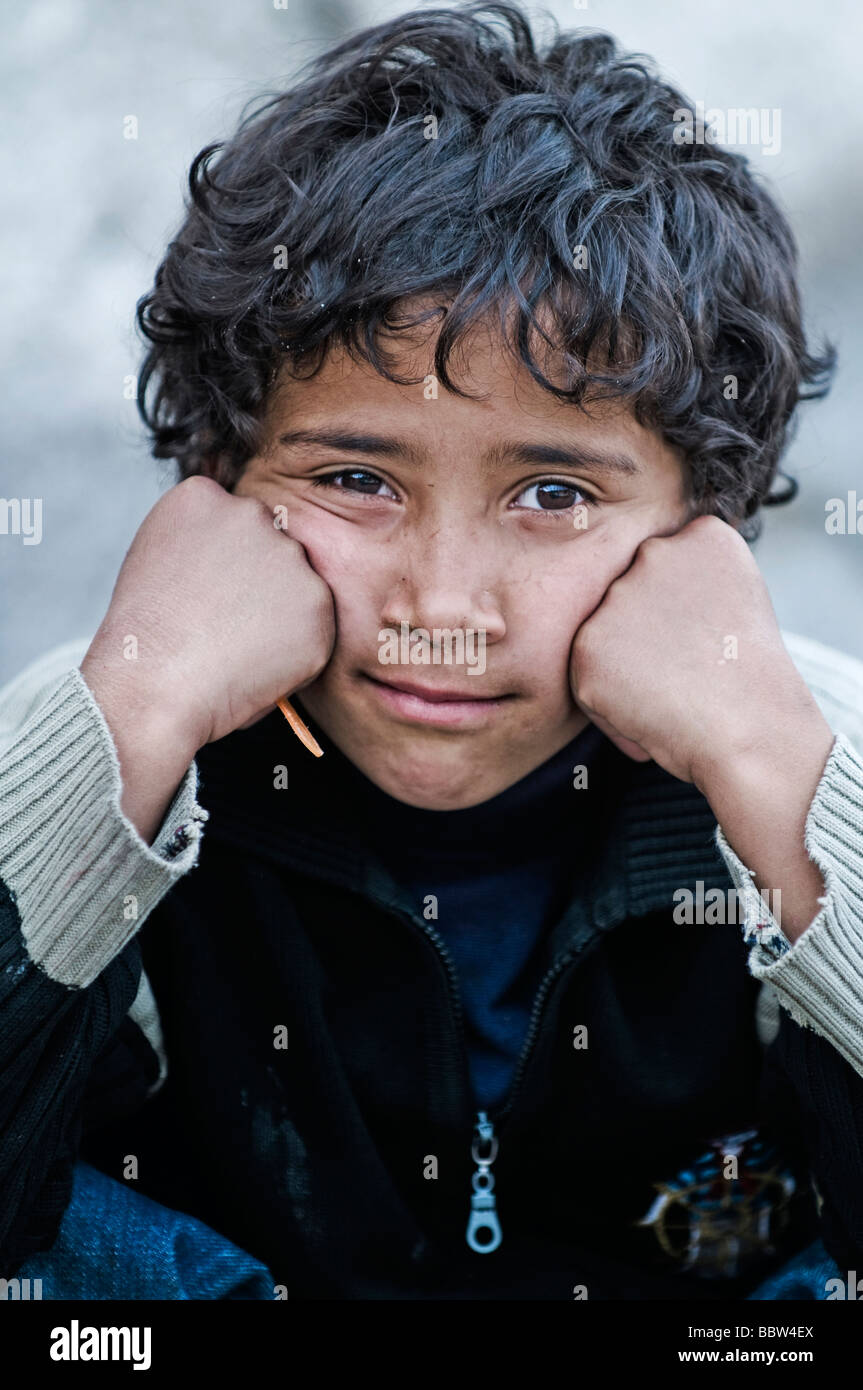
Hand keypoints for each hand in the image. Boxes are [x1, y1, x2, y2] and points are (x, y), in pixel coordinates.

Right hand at [80, 476, 334, 840]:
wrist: (152, 687)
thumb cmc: (146, 639)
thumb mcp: (156, 561)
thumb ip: (201, 541)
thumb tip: (236, 552)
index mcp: (202, 497)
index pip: (234, 521)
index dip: (225, 564)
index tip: (208, 592)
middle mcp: (250, 513)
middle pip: (272, 545)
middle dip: (260, 581)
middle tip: (226, 624)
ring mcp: (288, 555)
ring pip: (299, 583)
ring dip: (281, 613)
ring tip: (237, 645)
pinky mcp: (318, 600)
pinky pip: (316, 626)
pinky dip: (297, 648)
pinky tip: (257, 662)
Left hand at [569, 514, 834, 937]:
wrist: (752, 733)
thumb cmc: (752, 681)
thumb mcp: (740, 602)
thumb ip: (692, 580)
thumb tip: (652, 591)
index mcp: (702, 536)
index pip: (667, 564)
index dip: (681, 612)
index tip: (704, 639)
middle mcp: (654, 554)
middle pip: (630, 598)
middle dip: (647, 638)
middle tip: (686, 672)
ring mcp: (616, 598)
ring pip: (603, 639)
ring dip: (626, 672)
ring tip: (673, 695)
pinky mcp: (586, 647)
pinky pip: (587, 683)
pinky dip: (611, 710)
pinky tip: (654, 716)